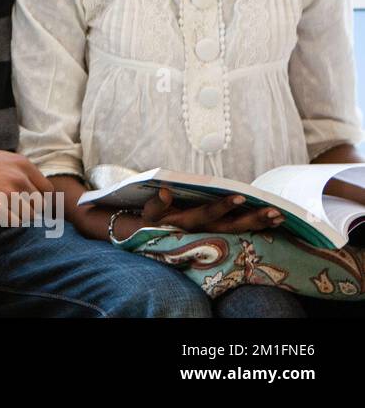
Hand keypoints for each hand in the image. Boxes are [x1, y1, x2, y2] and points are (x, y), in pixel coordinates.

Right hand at [0, 147, 53, 225]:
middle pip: (40, 205)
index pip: (48, 190)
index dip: (42, 198)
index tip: (34, 203)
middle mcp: (20, 178)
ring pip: (29, 216)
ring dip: (21, 217)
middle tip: (21, 208)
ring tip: (10, 211)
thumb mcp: (10, 159)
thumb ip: (27, 173)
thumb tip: (41, 192)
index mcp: (25, 165)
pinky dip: (10, 221)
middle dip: (32, 209)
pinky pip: (14, 222)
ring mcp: (8, 192)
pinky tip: (3, 215)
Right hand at [139, 188, 283, 233]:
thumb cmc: (151, 220)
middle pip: (232, 226)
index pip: (207, 214)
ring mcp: (213, 235)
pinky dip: (258, 227)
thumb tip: (165, 191)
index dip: (223, 206)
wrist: (153, 238)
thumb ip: (157, 204)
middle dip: (253, 219)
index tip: (240, 197)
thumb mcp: (149, 212)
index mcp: (187, 222)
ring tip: (280, 216)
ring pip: (240, 231)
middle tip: (274, 212)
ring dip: (260, 224)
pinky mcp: (219, 235)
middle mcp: (204, 231)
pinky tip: (274, 222)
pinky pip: (241, 232)